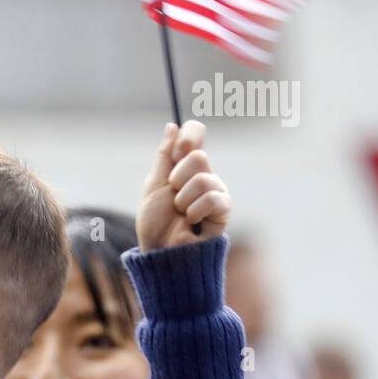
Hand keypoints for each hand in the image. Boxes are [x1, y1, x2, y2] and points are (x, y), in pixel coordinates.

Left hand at [136, 120, 230, 251]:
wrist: (162, 252)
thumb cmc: (155, 222)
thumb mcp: (154, 185)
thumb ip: (164, 156)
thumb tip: (172, 126)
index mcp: (184, 165)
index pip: (195, 135)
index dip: (189, 135)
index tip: (178, 149)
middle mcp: (203, 174)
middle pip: (198, 155)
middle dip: (177, 178)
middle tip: (173, 196)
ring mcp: (215, 190)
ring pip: (204, 178)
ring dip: (183, 199)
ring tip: (182, 214)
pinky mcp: (223, 209)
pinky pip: (212, 197)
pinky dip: (195, 210)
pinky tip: (192, 221)